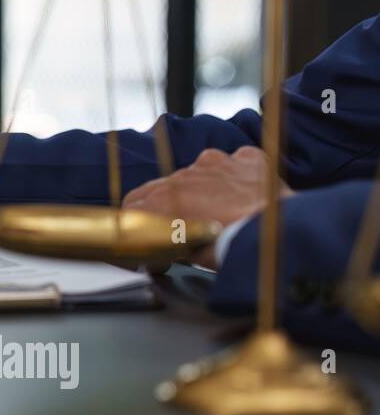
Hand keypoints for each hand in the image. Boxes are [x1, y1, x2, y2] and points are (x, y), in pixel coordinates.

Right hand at [123, 146, 291, 267]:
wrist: (279, 235)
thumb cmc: (231, 248)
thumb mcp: (187, 253)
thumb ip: (167, 242)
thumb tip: (157, 255)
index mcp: (163, 198)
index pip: (135, 201)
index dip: (141, 215)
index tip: (149, 226)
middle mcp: (184, 174)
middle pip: (169, 185)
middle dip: (175, 201)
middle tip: (190, 224)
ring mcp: (218, 162)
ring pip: (202, 171)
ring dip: (207, 187)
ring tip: (225, 211)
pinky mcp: (247, 158)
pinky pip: (237, 163)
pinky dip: (239, 176)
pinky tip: (247, 195)